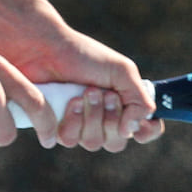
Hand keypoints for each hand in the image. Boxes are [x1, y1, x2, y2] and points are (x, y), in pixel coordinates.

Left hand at [0, 26, 163, 152]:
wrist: (45, 48)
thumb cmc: (83, 55)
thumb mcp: (121, 71)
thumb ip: (139, 100)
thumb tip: (133, 130)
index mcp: (123, 104)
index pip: (144, 131)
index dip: (147, 131)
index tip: (144, 124)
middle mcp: (102, 119)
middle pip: (117, 142)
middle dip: (112, 117)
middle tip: (103, 92)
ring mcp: (79, 125)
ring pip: (94, 143)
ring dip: (93, 117)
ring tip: (85, 92)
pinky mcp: (55, 127)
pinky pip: (70, 140)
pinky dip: (73, 121)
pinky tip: (70, 101)